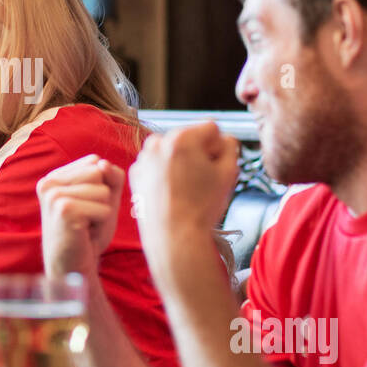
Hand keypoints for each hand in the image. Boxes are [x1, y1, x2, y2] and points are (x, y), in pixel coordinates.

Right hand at [37, 154, 124, 279]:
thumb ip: (111, 176)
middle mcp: (48, 182)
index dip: (101, 187)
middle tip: (86, 219)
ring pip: (103, 191)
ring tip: (86, 226)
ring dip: (102, 213)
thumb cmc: (89, 233)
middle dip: (102, 199)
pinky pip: (105, 209)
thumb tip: (103, 164)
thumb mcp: (105, 198)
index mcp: (53, 176)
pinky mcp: (64, 209)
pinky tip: (85, 234)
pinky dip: (102, 225)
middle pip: (99, 172)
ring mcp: (54, 195)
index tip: (86, 207)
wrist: (73, 266)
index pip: (96, 162)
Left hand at [128, 123, 237, 290]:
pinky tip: (171, 193)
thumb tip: (222, 139)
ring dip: (180, 162)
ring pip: (172, 151)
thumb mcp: (229, 172)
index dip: (219, 148)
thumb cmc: (202, 206)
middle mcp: (158, 141)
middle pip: (189, 138)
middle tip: (202, 182)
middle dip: (198, 154)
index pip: (212, 129)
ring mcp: (144, 157)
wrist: (174, 237)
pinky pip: (156, 165)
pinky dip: (164, 173)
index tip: (216, 168)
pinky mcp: (136, 173)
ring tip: (186, 189)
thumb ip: (230, 146)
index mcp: (182, 137)